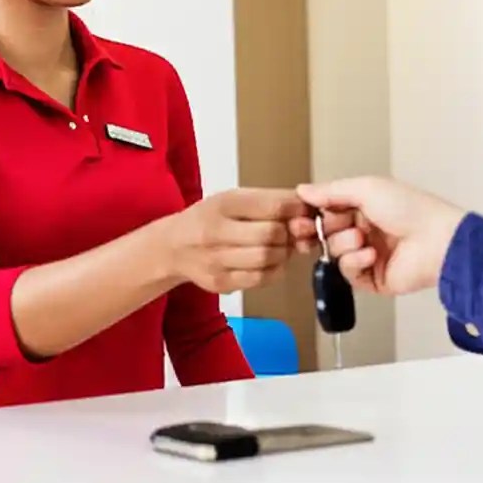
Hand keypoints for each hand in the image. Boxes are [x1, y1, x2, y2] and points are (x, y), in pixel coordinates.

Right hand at [161, 188, 311, 293]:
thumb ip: (272, 202)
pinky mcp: (220, 283)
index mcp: (222, 203)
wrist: (173, 247)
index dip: (297, 211)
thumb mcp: (235, 199)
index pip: (272, 206)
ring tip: (280, 246)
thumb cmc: (211, 218)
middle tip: (292, 232)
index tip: (306, 212)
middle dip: (289, 234)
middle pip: (271, 235)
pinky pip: (261, 279)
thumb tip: (309, 210)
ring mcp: (216, 261)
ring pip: (267, 259)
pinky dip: (275, 270)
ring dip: (283, 253)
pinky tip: (270, 261)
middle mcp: (215, 231)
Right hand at [295, 177, 466, 295]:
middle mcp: (366, 230)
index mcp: (365, 206)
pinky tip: (370, 255)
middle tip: (329, 226)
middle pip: (326, 233)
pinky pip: (348, 274)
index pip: (328, 211)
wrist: (437, 241)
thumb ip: (331, 191)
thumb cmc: (411, 209)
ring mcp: (369, 255)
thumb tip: (303, 190)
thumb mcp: (366, 188)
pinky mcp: (373, 278)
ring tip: (363, 239)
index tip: (304, 215)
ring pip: (335, 253)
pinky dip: (355, 263)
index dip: (315, 214)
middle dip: (325, 230)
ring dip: (345, 245)